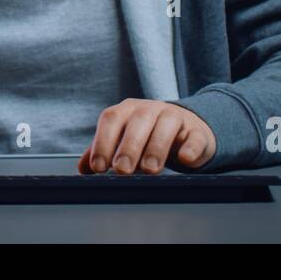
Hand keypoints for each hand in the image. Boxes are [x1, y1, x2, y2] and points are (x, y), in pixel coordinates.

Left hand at [77, 99, 215, 174]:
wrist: (188, 129)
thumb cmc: (149, 136)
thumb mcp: (124, 139)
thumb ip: (103, 150)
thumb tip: (83, 168)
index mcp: (128, 110)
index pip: (111, 119)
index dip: (102, 142)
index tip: (98, 167)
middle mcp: (150, 109)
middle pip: (138, 121)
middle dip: (128, 146)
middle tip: (122, 170)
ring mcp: (175, 117)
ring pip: (166, 125)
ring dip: (156, 147)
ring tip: (150, 169)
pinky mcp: (197, 131)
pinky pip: (194, 137)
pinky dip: (190, 147)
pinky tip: (184, 159)